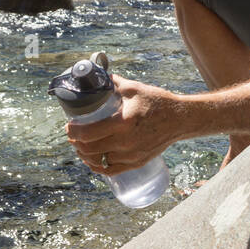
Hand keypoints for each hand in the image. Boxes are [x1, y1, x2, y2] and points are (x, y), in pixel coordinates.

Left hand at [66, 74, 184, 174]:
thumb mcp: (135, 89)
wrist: (180, 119)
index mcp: (122, 123)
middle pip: (89, 149)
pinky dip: (99, 167)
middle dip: (76, 143)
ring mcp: (131, 155)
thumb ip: (114, 84)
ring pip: (98, 161)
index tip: (69, 126)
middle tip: (74, 135)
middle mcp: (125, 142)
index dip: (73, 131)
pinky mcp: (137, 162)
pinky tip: (94, 160)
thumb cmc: (158, 102)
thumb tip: (97, 78)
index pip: (87, 133)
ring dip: (86, 155)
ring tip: (82, 146)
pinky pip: (111, 170)